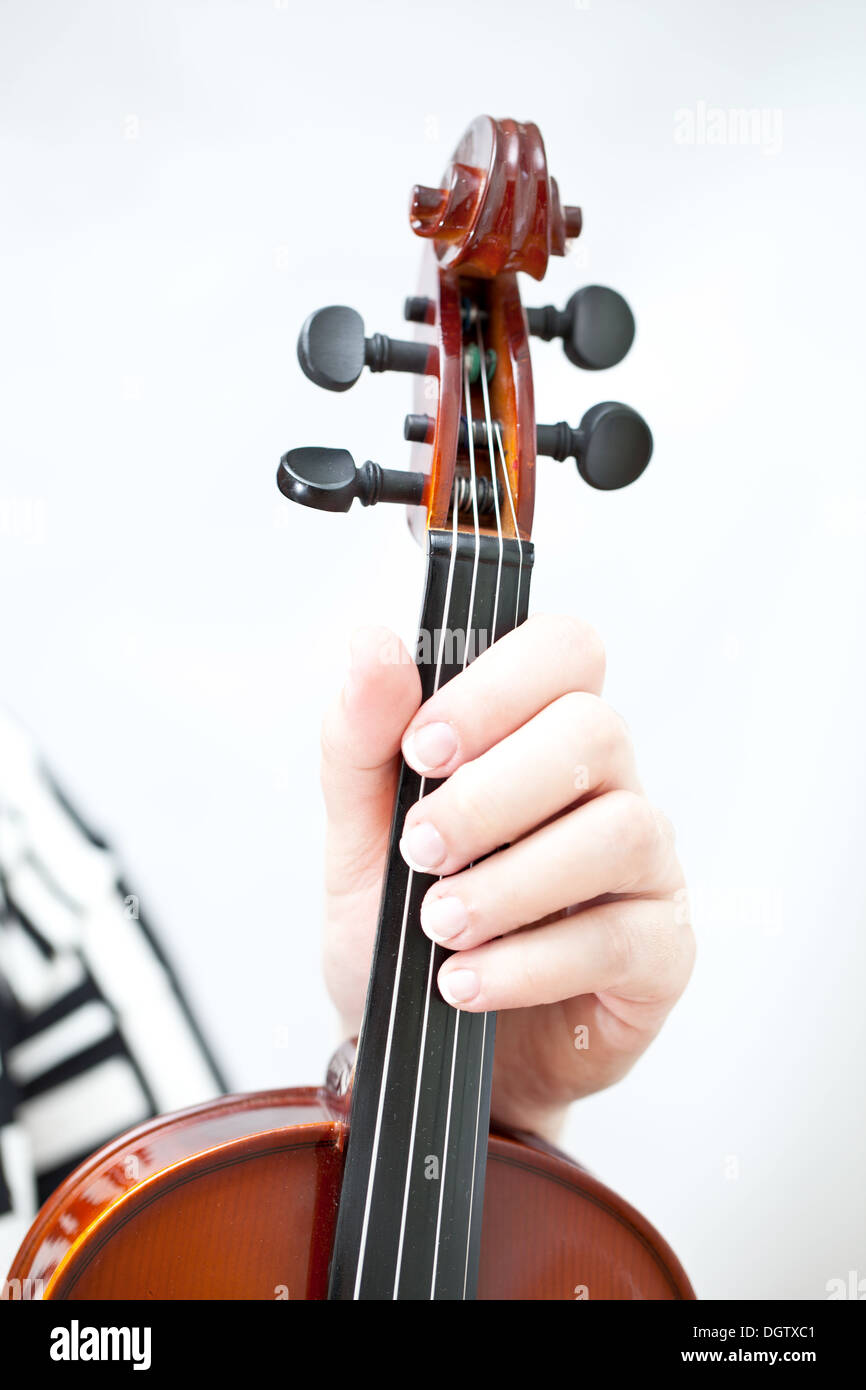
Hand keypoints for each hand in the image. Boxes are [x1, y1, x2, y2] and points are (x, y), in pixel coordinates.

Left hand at [320, 615, 693, 1142]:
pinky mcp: (659, 953)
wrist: (410, 1055)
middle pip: (596, 730)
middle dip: (491, 794)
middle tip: (419, 852)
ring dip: (511, 881)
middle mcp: (606, 786)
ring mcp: (643, 868)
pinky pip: (622, 937)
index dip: (499, 685)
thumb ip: (360, 741)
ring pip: (621, 830)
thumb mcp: (356, 836)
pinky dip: (530, 961)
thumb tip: (371, 643)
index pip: (565, 650)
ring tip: (439, 925)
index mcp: (536, 734)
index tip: (423, 749)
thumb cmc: (395, 932)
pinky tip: (467, 983)